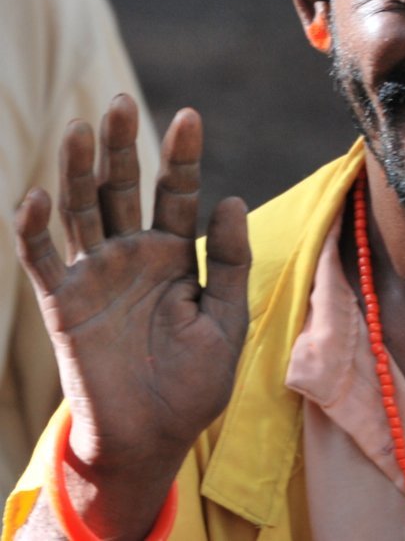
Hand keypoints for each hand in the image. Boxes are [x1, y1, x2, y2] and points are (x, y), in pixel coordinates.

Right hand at [15, 94, 249, 535]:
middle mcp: (134, 254)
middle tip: (120, 104)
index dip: (181, 156)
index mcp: (177, 254)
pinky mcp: (64, 304)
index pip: (178, 192)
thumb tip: (231, 197)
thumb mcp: (227, 319)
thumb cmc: (195, 382)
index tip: (189, 115)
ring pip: (83, 210)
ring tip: (82, 126)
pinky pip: (44, 261)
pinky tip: (34, 197)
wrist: (153, 439)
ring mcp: (97, 275)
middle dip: (122, 147)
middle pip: (124, 188)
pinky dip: (34, 231)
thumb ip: (231, 261)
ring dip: (79, 170)